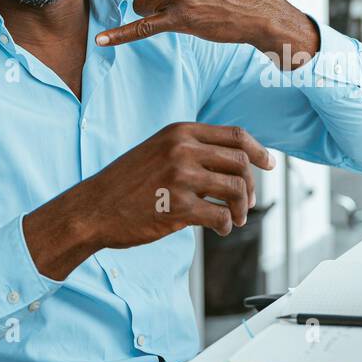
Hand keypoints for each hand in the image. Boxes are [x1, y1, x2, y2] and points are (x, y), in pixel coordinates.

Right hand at [24, 122, 275, 279]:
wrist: (92, 208)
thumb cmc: (127, 183)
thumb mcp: (159, 150)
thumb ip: (192, 150)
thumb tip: (235, 162)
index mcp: (180, 132)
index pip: (235, 135)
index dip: (258, 150)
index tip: (269, 164)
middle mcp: (182, 149)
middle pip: (240, 162)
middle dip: (250, 186)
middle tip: (246, 203)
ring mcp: (181, 177)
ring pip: (236, 190)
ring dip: (241, 208)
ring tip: (234, 219)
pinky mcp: (178, 207)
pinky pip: (220, 216)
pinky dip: (225, 225)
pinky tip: (219, 229)